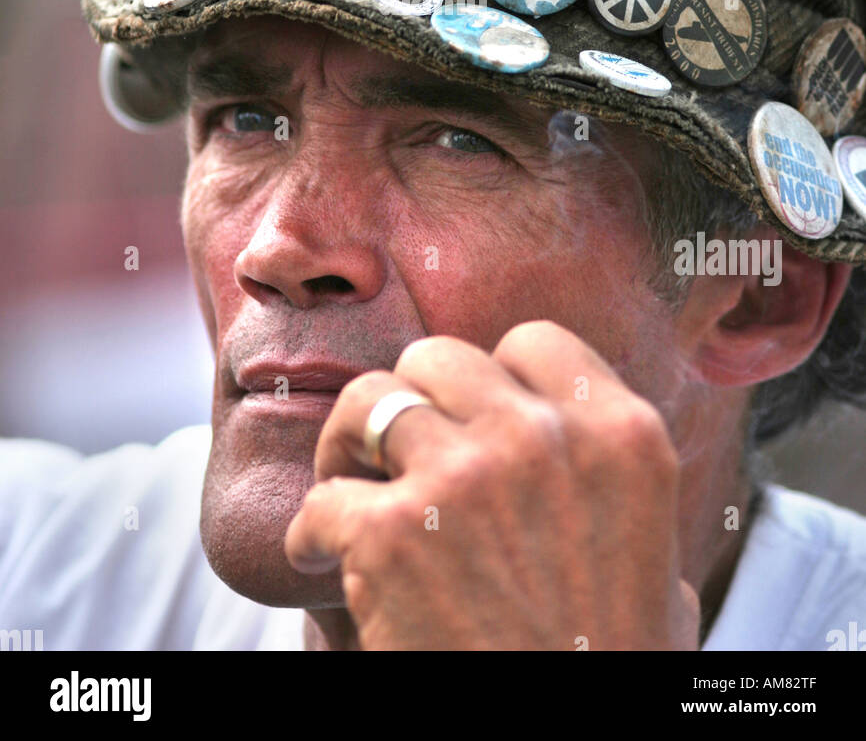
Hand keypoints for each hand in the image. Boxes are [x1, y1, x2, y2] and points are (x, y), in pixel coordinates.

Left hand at [284, 321, 699, 650]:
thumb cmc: (612, 665)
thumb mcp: (659, 562)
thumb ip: (613, 490)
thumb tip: (576, 454)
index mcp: (621, 435)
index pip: (533, 342)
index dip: (495, 378)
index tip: (472, 418)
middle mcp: (542, 438)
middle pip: (442, 358)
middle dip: (415, 401)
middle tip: (399, 452)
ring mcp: (463, 478)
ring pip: (370, 400)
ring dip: (350, 445)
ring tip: (347, 483)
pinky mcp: (392, 536)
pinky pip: (323, 499)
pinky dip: (311, 532)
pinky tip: (321, 557)